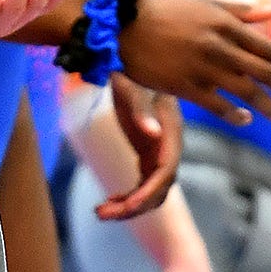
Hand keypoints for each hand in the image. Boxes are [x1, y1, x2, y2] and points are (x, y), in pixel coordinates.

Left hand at [95, 76, 182, 220]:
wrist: (129, 57)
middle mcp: (167, 146)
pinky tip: (107, 202)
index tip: (128, 206)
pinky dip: (127, 197)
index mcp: (170, 131)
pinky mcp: (147, 153)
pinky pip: (141, 185)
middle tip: (103, 213)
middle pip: (159, 188)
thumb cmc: (132, 69)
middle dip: (134, 206)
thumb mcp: (134, 87)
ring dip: (129, 207)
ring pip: (150, 192)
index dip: (149, 192)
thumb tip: (153, 135)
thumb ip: (143, 109)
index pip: (166, 172)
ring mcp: (158, 151)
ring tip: (100, 212)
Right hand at [119, 0, 270, 126]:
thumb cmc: (168, 12)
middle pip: (265, 73)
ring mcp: (203, 67)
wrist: (125, 24)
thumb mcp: (207, 4)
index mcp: (227, 24)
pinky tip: (245, 119)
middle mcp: (220, 45)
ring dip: (268, 106)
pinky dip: (235, 115)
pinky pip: (218, 105)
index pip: (270, 49)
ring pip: (246, 91)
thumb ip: (243, 11)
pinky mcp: (184, 85)